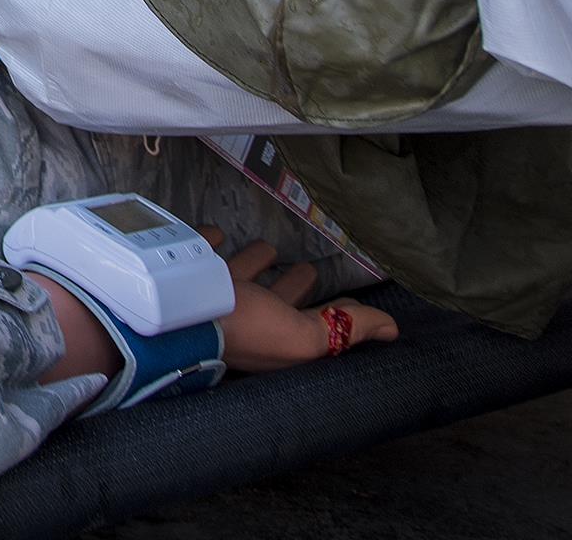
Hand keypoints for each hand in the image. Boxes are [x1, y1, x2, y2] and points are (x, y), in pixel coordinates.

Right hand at [206, 230, 398, 370]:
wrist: (176, 313)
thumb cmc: (246, 327)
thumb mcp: (306, 335)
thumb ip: (348, 329)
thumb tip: (394, 331)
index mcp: (275, 338)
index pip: (314, 325)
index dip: (334, 315)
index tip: (352, 300)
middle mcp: (248, 319)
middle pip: (278, 300)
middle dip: (295, 286)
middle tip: (310, 269)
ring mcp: (216, 296)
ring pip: (243, 275)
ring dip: (255, 262)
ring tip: (269, 246)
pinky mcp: (190, 271)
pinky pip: (204, 254)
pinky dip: (210, 244)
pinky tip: (215, 234)